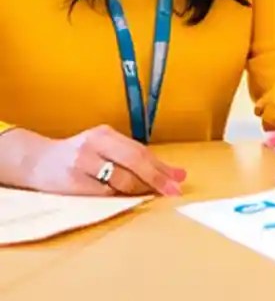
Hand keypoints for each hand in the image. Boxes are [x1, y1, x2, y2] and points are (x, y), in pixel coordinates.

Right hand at [11, 126, 184, 196]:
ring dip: (139, 190)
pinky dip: (117, 196)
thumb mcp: (104, 148)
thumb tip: (175, 173)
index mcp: (104, 134)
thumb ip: (135, 158)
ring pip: (119, 180)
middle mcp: (93, 145)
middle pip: (133, 162)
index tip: (179, 179)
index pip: (140, 151)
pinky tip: (124, 198)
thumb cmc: (79, 156)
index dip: (161, 167)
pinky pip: (103, 193)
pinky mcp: (71, 182)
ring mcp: (81, 163)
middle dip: (156, 178)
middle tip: (172, 191)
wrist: (37, 162)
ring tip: (149, 195)